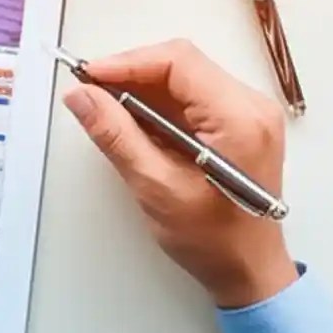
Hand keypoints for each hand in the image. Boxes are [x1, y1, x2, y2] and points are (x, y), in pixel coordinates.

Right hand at [62, 40, 297, 307]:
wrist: (250, 270)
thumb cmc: (212, 239)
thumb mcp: (156, 187)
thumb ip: (116, 135)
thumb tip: (80, 96)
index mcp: (240, 119)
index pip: (178, 62)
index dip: (127, 62)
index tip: (88, 77)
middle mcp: (252, 106)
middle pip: (182, 63)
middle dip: (131, 72)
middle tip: (90, 92)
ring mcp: (249, 113)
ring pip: (184, 77)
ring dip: (142, 87)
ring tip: (106, 108)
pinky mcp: (239, 123)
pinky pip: (192, 96)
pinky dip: (158, 103)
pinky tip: (134, 122)